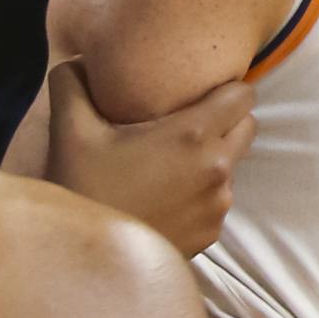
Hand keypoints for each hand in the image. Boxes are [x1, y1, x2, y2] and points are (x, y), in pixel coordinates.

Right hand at [43, 59, 253, 256]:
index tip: (201, 90)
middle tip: (187, 120)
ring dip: (212, 156)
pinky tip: (166, 192)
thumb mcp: (70, 128)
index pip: (243, 94)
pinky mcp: (212, 232)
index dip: (227, 87)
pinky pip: (218, 198)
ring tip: (170, 160)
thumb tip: (77, 60)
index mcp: (193, 134)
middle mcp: (217, 168)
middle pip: (247, 126)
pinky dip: (201, 190)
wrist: (87, 257)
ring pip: (232, 164)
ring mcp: (218, 204)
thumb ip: (73, 81)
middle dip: (226, 118)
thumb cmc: (80, 186)